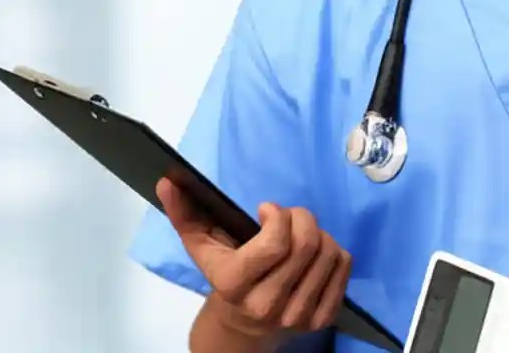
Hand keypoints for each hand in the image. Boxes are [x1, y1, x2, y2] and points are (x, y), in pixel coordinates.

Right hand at [156, 177, 351, 342]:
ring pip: (328, 255)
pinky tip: (315, 252)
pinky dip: (334, 251)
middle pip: (307, 245)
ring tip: (301, 233)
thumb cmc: (220, 275)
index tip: (267, 210)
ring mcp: (298, 315)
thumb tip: (166, 181)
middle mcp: (268, 304)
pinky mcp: (321, 319)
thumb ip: (182, 213)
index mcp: (235, 284)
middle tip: (289, 215)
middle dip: (302, 217)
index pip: (275, 244)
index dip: (278, 217)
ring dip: (319, 232)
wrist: (241, 327)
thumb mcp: (199, 246)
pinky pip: (342, 270)